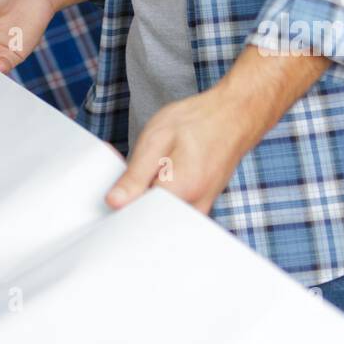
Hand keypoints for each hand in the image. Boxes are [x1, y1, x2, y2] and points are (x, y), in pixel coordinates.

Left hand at [105, 42, 330, 214]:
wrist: (233, 117)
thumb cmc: (197, 122)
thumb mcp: (157, 138)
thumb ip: (136, 175)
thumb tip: (114, 203)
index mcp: (180, 191)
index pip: (138, 221)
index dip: (119, 213)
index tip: (110, 200)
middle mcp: (194, 209)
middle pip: (150, 226)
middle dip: (132, 210)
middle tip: (127, 184)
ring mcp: (200, 212)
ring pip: (162, 222)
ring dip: (146, 205)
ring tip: (146, 176)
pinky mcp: (200, 209)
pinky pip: (172, 216)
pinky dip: (159, 202)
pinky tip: (157, 180)